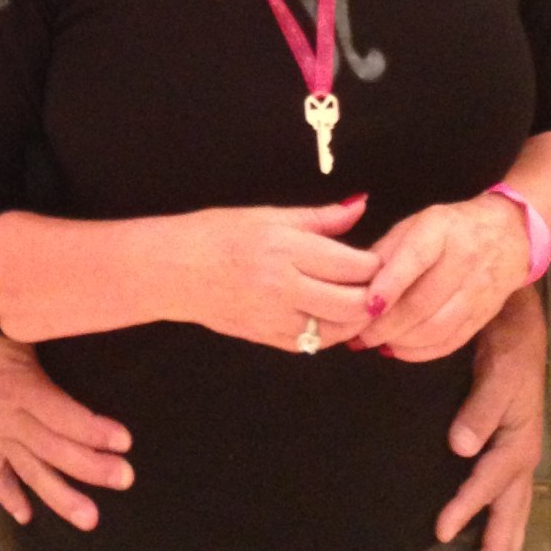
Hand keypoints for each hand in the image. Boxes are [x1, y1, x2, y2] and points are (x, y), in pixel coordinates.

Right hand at [0, 311, 132, 530]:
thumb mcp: (11, 322)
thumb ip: (43, 325)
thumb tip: (83, 312)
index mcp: (19, 386)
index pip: (63, 415)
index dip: (93, 430)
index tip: (124, 442)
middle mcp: (8, 418)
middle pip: (54, 448)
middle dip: (91, 467)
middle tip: (124, 479)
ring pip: (29, 471)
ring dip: (59, 496)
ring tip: (88, 519)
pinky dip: (9, 496)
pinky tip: (27, 517)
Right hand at [167, 197, 373, 351]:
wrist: (172, 270)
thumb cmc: (216, 234)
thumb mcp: (268, 216)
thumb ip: (319, 218)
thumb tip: (359, 206)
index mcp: (286, 249)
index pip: (353, 265)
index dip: (376, 264)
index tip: (377, 257)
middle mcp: (283, 287)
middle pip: (353, 304)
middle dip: (374, 295)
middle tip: (377, 284)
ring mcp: (275, 318)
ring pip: (338, 331)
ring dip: (356, 319)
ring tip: (359, 302)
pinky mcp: (267, 338)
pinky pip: (313, 345)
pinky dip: (330, 334)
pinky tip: (330, 318)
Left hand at [354, 192, 527, 360]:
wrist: (508, 234)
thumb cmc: (448, 229)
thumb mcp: (414, 225)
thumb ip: (385, 253)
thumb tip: (353, 286)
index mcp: (440, 230)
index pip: (415, 258)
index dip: (390, 284)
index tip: (367, 305)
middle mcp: (463, 259)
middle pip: (424, 302)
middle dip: (387, 324)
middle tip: (359, 334)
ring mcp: (478, 291)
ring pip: (438, 326)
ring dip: (402, 341)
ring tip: (376, 343)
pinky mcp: (484, 315)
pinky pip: (452, 340)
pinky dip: (422, 351)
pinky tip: (399, 349)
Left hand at [434, 286, 545, 550]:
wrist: (518, 321)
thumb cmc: (506, 343)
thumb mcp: (497, 369)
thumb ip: (481, 408)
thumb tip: (460, 448)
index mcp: (519, 438)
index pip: (490, 480)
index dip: (466, 506)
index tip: (441, 532)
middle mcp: (523, 451)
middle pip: (512, 510)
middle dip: (499, 550)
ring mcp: (520, 451)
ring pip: (515, 509)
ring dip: (506, 545)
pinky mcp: (511, 445)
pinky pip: (509, 494)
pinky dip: (505, 521)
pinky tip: (497, 535)